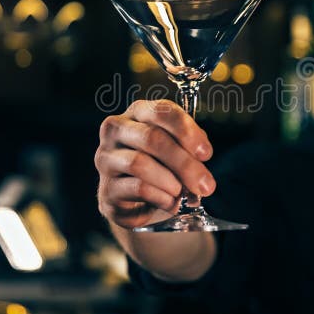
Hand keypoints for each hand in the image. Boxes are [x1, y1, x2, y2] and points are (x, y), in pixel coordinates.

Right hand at [95, 99, 215, 228]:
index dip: (187, 131)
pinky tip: (170, 202)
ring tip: (183, 192)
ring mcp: (106, 158)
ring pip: (140, 163)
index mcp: (138, 112)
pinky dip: (161, 197)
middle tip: (206, 184)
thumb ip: (190, 147)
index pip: (161, 111)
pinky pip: (137, 188)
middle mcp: (116, 130)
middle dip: (184, 163)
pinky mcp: (106, 188)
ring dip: (171, 181)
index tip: (206, 154)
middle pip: (151, 138)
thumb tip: (199, 157)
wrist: (142, 202)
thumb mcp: (180, 150)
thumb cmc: (163, 167)